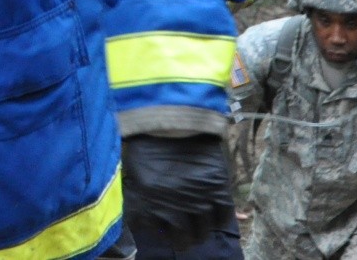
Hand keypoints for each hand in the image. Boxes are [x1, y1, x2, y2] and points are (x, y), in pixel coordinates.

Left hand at [121, 133, 232, 248]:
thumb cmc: (145, 139)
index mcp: (150, 203)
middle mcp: (176, 208)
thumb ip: (139, 194)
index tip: (161, 228)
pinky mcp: (218, 190)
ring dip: (201, 231)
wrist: (170, 116)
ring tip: (198, 226)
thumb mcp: (133, 169)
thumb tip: (142, 212)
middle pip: (184, 240)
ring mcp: (199, 200)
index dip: (159, 232)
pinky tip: (212, 215)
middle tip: (183, 232)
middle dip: (183, 238)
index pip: (155, 233)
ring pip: (204, 232)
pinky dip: (218, 219)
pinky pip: (222, 217)